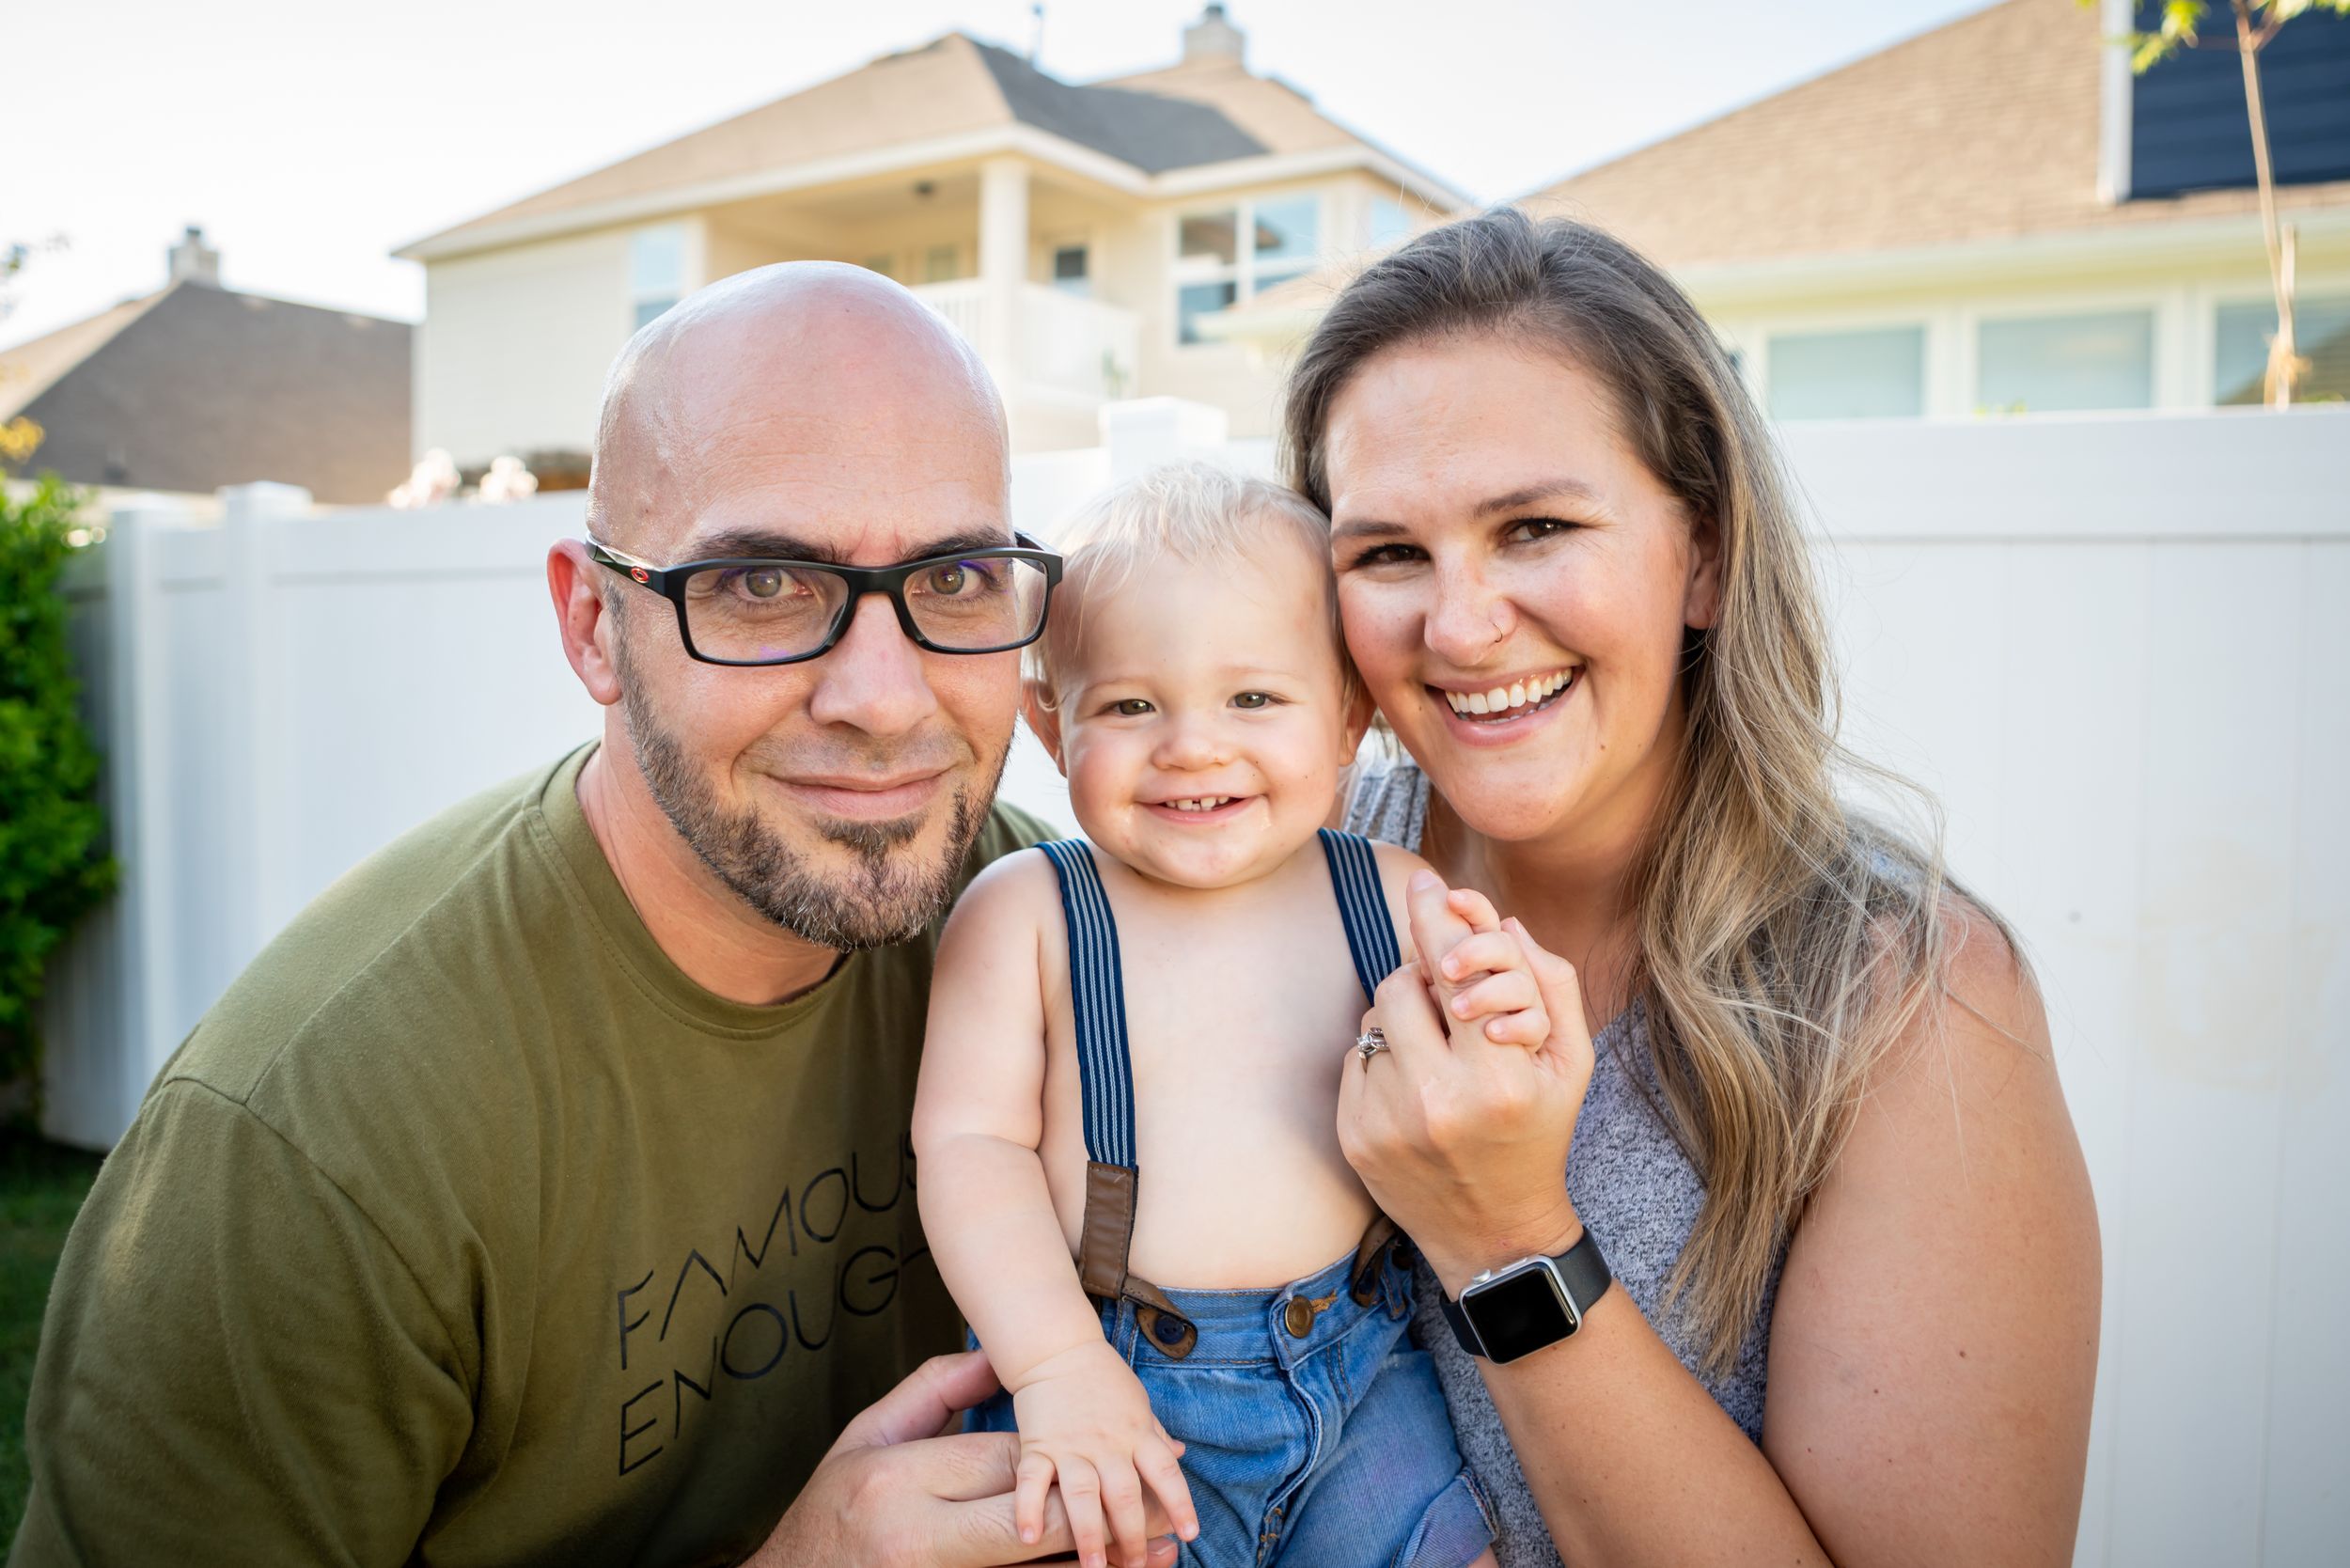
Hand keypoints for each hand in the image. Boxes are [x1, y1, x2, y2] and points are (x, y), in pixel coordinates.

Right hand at [747, 1350, 1182, 1567]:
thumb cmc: (832, 1506)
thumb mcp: (869, 1433)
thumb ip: (935, 1392)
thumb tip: (992, 1359)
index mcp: (900, 1481)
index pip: (1002, 1465)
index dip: (1067, 1457)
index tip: (1118, 1447)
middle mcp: (919, 1540)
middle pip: (1029, 1528)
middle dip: (1102, 1513)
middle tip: (1164, 1509)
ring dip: (1099, 1562)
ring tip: (1162, 1551)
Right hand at [1010, 1341, 1198, 1567]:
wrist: (1057, 1348)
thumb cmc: (1102, 1378)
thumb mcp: (1139, 1403)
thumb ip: (1157, 1434)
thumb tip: (1182, 1454)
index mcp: (1137, 1432)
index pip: (1166, 1472)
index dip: (1180, 1504)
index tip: (1189, 1535)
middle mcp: (1107, 1443)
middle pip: (1124, 1494)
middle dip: (1133, 1535)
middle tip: (1136, 1566)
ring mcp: (1071, 1445)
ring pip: (1082, 1495)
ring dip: (1089, 1534)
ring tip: (1095, 1567)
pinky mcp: (1037, 1445)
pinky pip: (1032, 1482)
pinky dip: (1029, 1510)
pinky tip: (1029, 1537)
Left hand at [1338, 869, 1596, 1295]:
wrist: (1494, 1232)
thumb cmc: (1538, 1134)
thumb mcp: (1569, 1063)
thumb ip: (1548, 983)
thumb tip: (1501, 917)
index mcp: (1499, 1077)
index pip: (1454, 970)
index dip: (1439, 920)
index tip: (1427, 884)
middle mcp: (1438, 1099)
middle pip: (1402, 984)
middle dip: (1423, 977)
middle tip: (1446, 997)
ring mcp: (1388, 1120)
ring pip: (1374, 1018)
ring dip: (1402, 1018)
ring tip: (1435, 1051)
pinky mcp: (1354, 1136)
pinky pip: (1356, 1058)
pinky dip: (1382, 1059)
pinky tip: (1413, 1090)